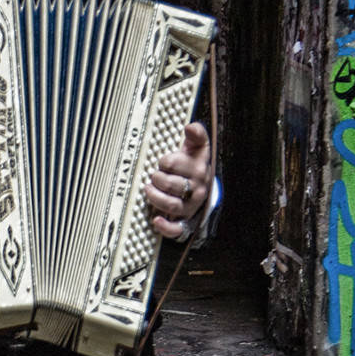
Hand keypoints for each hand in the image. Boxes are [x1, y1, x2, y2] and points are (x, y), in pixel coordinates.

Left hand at [144, 121, 211, 240]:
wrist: (206, 185)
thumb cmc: (194, 164)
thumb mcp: (197, 147)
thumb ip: (196, 134)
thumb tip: (190, 127)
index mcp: (199, 168)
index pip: (174, 164)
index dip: (165, 161)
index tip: (164, 161)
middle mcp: (197, 188)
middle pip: (171, 185)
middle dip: (157, 178)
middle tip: (154, 176)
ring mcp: (191, 205)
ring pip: (171, 205)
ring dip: (155, 197)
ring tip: (148, 190)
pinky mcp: (186, 220)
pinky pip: (177, 229)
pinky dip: (166, 227)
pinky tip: (155, 220)